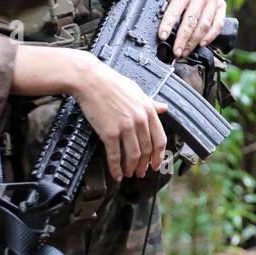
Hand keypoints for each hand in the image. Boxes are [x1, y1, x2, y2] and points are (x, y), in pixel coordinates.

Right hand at [71, 53, 167, 180]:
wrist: (91, 80)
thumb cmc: (113, 84)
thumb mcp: (137, 91)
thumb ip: (151, 103)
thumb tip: (164, 108)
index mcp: (149, 110)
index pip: (160, 139)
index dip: (158, 155)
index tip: (156, 163)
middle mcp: (140, 120)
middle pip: (147, 150)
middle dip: (145, 165)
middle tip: (142, 173)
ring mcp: (126, 127)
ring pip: (133, 155)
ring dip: (132, 168)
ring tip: (130, 174)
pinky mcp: (110, 133)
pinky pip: (115, 155)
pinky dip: (116, 168)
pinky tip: (117, 174)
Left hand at [159, 0, 227, 58]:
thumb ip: (166, 10)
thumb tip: (161, 32)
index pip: (175, 10)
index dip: (167, 25)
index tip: (162, 37)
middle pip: (191, 22)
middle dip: (182, 40)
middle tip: (177, 52)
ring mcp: (211, 0)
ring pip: (204, 25)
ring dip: (194, 42)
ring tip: (186, 52)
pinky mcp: (221, 5)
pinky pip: (218, 24)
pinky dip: (211, 36)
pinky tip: (202, 44)